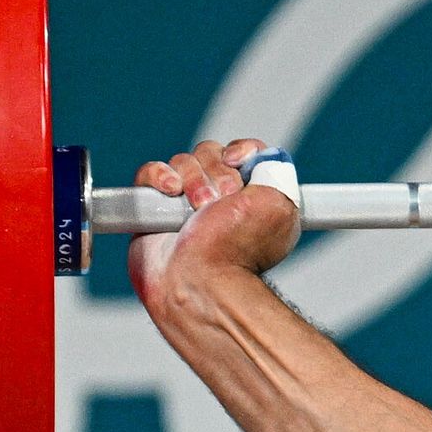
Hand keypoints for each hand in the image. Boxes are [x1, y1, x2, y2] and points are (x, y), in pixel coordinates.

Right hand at [128, 137, 302, 318]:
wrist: (201, 279)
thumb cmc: (238, 250)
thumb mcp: (281, 205)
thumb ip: (276, 172)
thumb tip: (260, 156)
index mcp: (250, 197)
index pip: (243, 152)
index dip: (242, 151)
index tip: (240, 165)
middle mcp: (218, 199)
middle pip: (210, 152)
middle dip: (216, 170)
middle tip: (220, 200)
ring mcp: (183, 203)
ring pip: (182, 161)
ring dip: (193, 179)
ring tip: (197, 208)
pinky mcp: (152, 208)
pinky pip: (150, 172)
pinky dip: (159, 176)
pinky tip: (171, 191)